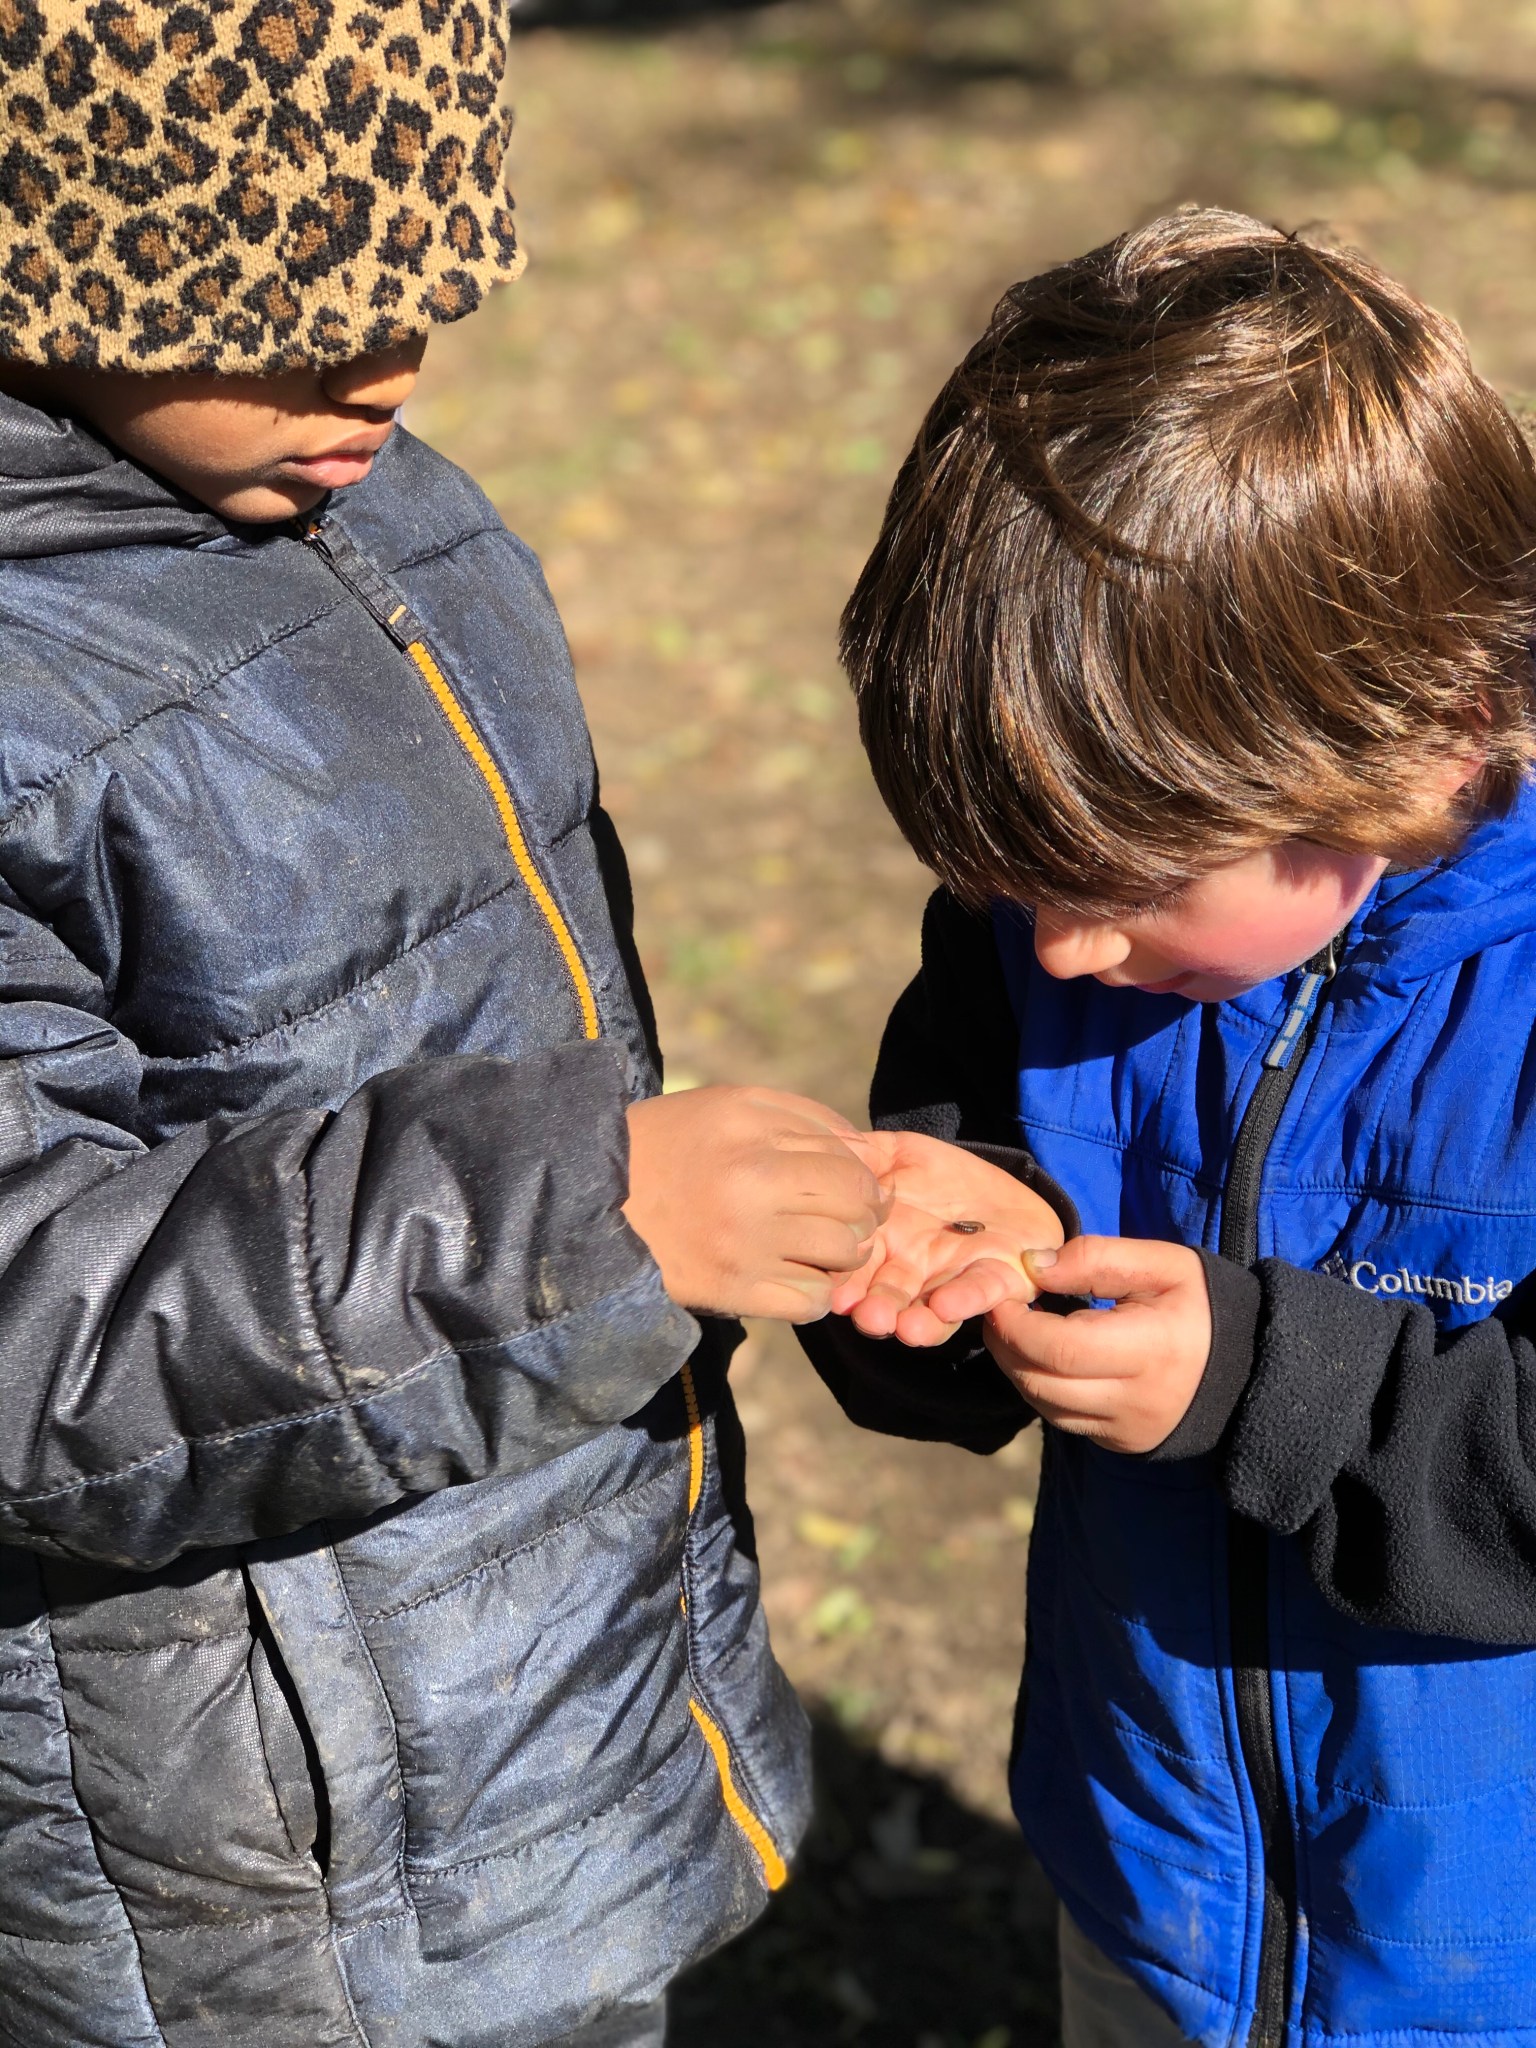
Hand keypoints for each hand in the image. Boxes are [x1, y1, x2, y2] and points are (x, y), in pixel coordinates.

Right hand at [624, 1086, 887, 1320]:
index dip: (866, 1181)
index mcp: (752, 1129)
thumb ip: (801, 1117)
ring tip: (821, 1252)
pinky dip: (814, 1296)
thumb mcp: (726, 1106)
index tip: (858, 1192)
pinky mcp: (731, 1287)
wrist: (591, 1202)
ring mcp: (743, 1239)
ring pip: (842, 1255)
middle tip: (849, 1223)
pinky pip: (809, 1302)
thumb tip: (866, 1149)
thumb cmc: (667, 1146)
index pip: (849, 1162)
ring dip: (842, 1257)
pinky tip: (796, 1279)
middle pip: (855, 1207)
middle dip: (864, 1218)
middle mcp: (752, 1181)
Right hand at [828, 1132, 1065, 1344]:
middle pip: (886, 1299)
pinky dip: (964, 1301)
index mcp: (879, 1243)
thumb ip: (860, 1153)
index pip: (852, 1267)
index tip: (830, 1294)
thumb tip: (818, 1147)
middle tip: (868, 1317)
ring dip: (918, 1323)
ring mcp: (951, 1282)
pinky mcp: (999, 1283)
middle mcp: (910, 1273)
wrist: (1005, 1195)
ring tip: (906, 1328)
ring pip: (931, 1310)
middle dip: (875, 1311)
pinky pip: (980, 1293)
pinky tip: (947, 1305)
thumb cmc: (942, 1178)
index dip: (840, 1282)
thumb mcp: (898, 1154)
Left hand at [983, 1236, 1210, 1453]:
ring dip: (1018, 1366)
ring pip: (1043, 1405)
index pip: (1058, 1348)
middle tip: (998, 1308)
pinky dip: (1041, 1387)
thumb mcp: (1163, 1264)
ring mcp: (1125, 1430)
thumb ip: (1096, 1257)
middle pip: (1040, 1381)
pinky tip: (1045, 1356)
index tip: (1002, 1292)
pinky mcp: (1119, 1442)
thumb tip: (1031, 1265)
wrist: (1249, 1365)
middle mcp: (1134, 1401)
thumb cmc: (1202, 1306)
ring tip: (1018, 1328)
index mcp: (1150, 1350)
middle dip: (1006, 1343)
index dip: (1016, 1322)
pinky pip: (1062, 1418)